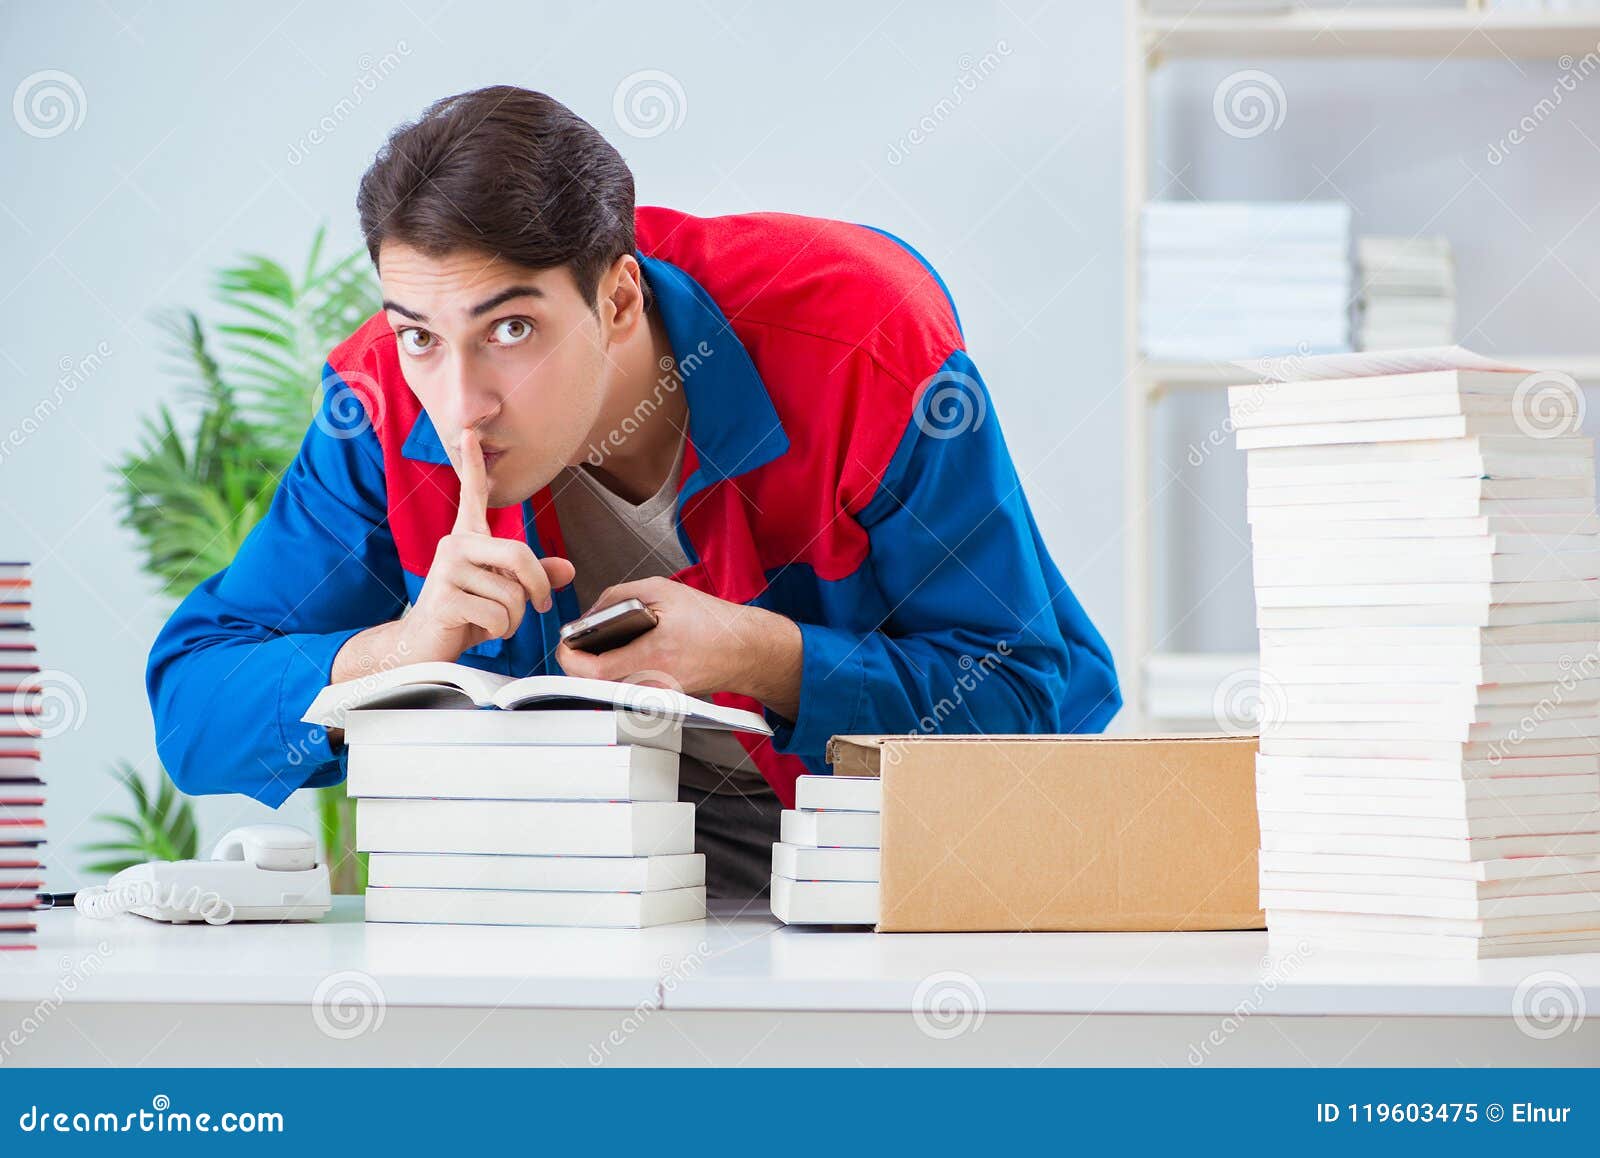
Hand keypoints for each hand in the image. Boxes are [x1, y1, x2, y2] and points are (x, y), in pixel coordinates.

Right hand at [333, 429, 573, 678]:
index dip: (473, 464)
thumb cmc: (463, 619)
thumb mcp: (504, 594)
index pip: (473, 496)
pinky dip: (500, 631)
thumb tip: (566, 569)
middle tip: (541, 605)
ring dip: (514, 619)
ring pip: (512, 593)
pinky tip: (477, 630)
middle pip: (520, 554)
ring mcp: (446, 570)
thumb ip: (534, 578)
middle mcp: (454, 546)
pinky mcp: (444, 598)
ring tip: (489, 622)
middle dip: (539, 586)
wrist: (422, 651)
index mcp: (467, 540)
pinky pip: (498, 615)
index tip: (470, 433)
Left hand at [554, 575, 801, 719]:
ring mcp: (655, 696)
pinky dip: (619, 669)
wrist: (745, 651)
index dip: (569, 656)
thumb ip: (618, 597)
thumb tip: (590, 613)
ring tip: (607, 642)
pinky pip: (626, 686)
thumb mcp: (662, 590)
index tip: (566, 642)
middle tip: (583, 639)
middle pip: (595, 681)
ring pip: (608, 685)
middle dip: (583, 658)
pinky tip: (629, 652)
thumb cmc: (713, 623)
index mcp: (653, 656)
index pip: (591, 671)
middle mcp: (652, 684)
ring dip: (600, 664)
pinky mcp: (659, 699)